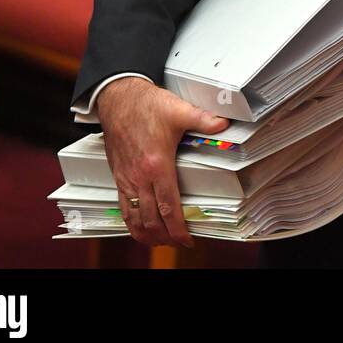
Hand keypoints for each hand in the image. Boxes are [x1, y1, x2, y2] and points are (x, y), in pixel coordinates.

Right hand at [96, 76, 228, 247]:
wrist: (118, 99)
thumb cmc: (146, 106)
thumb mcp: (179, 110)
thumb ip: (203, 119)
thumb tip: (224, 123)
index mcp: (157, 165)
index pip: (168, 206)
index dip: (178, 227)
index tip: (187, 239)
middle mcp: (139, 176)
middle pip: (152, 218)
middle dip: (166, 236)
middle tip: (179, 244)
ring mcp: (126, 178)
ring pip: (135, 217)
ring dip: (148, 234)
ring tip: (161, 242)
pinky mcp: (118, 176)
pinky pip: (123, 207)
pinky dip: (131, 223)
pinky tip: (139, 227)